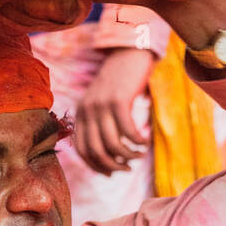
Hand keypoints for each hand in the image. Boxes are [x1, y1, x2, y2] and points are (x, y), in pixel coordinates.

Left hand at [73, 47, 152, 175]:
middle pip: (96, 151)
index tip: (111, 173)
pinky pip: (128, 132)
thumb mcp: (104, 103)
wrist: (129, 52)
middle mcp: (87, 110)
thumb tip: (110, 156)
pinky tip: (144, 141)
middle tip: (127, 168)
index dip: (96, 166)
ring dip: (127, 156)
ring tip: (138, 155)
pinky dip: (137, 141)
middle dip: (112, 166)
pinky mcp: (118, 100)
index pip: (82, 150)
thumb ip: (102, 124)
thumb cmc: (120, 82)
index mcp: (81, 113)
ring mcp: (101, 105)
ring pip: (112, 144)